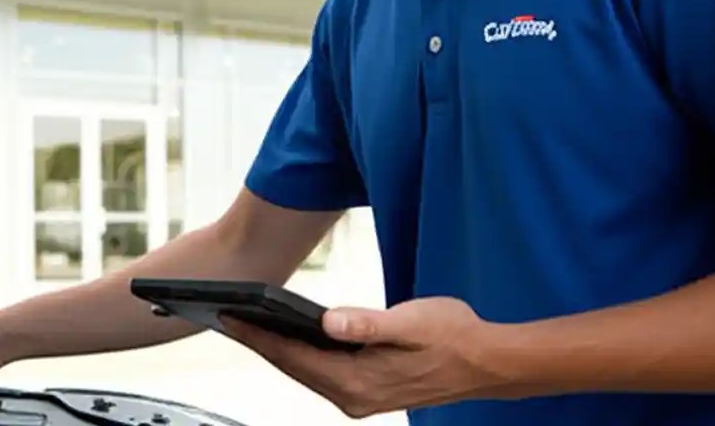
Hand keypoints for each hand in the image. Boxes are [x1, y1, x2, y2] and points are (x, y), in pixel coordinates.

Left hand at [221, 297, 513, 418]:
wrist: (489, 363)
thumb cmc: (454, 336)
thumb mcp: (411, 322)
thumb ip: (367, 324)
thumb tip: (328, 322)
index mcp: (358, 381)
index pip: (295, 356)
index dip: (259, 335)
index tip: (229, 317)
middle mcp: (353, 397)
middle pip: (293, 366)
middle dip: (259, 341)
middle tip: (225, 316)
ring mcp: (359, 398)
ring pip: (306, 371)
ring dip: (278, 348)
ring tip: (247, 324)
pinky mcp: (367, 391)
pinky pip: (321, 372)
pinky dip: (301, 354)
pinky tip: (290, 337)